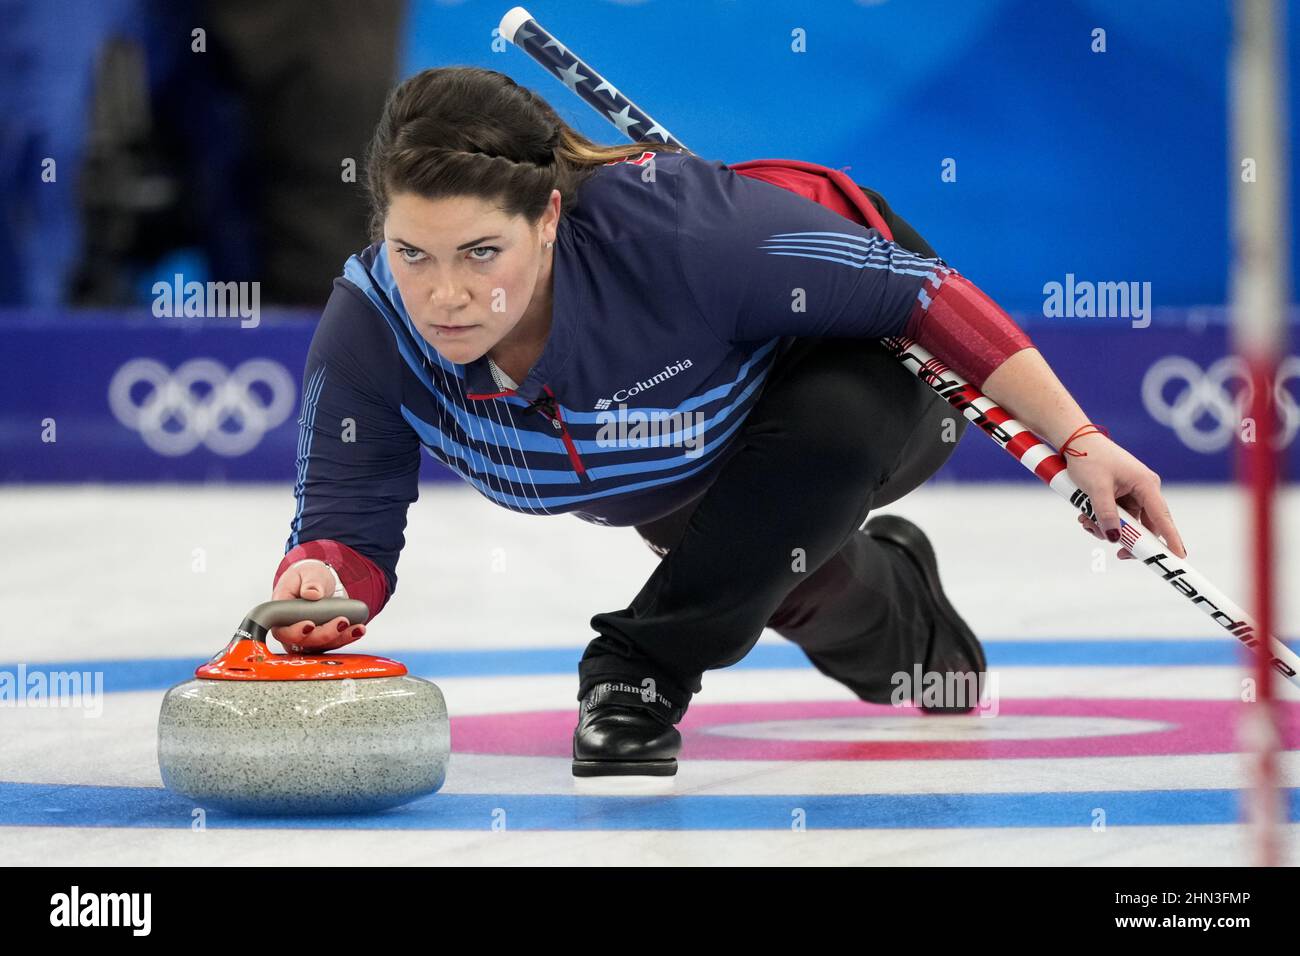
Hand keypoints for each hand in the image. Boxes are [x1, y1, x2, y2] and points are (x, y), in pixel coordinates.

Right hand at [269, 560, 365, 652]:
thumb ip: (310, 582)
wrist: (319, 583)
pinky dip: (348, 637)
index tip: (310, 624)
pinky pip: (334, 643)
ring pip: (321, 646)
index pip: (282, 630)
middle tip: (342, 621)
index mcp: (280, 613)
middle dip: (324, 634)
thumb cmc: (307, 577)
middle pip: (303, 642)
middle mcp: (291, 630)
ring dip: (340, 638)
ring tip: (356, 627)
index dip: (295, 632)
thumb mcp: (308, 572)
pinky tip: (359, 629)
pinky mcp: (322, 640)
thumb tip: (312, 594)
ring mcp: (307, 638)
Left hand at [1065, 434, 1187, 560]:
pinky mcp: (1118, 494)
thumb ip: (1106, 514)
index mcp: (1146, 485)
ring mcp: (1131, 493)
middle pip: (1144, 526)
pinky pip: (1115, 516)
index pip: (1162, 517)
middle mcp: (1143, 490)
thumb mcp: (1097, 488)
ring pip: (1126, 523)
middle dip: (1127, 538)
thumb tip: (1114, 537)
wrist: (1075, 441)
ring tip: (1086, 521)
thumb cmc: (1090, 458)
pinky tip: (1084, 516)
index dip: (1171, 539)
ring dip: (1107, 528)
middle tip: (1118, 554)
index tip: (1178, 557)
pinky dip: (1101, 520)